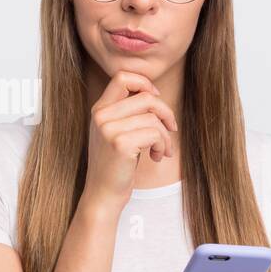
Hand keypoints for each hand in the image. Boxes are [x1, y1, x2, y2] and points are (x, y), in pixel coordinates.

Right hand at [81, 70, 178, 212]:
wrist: (103, 195)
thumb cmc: (116, 165)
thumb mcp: (115, 133)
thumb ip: (127, 112)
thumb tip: (154, 95)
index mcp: (99, 109)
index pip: (122, 77)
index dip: (144, 83)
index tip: (156, 98)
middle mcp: (101, 116)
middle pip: (146, 97)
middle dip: (165, 112)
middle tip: (170, 128)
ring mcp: (108, 129)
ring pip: (153, 117)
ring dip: (165, 135)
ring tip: (162, 150)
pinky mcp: (120, 143)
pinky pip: (155, 133)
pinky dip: (163, 145)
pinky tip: (157, 156)